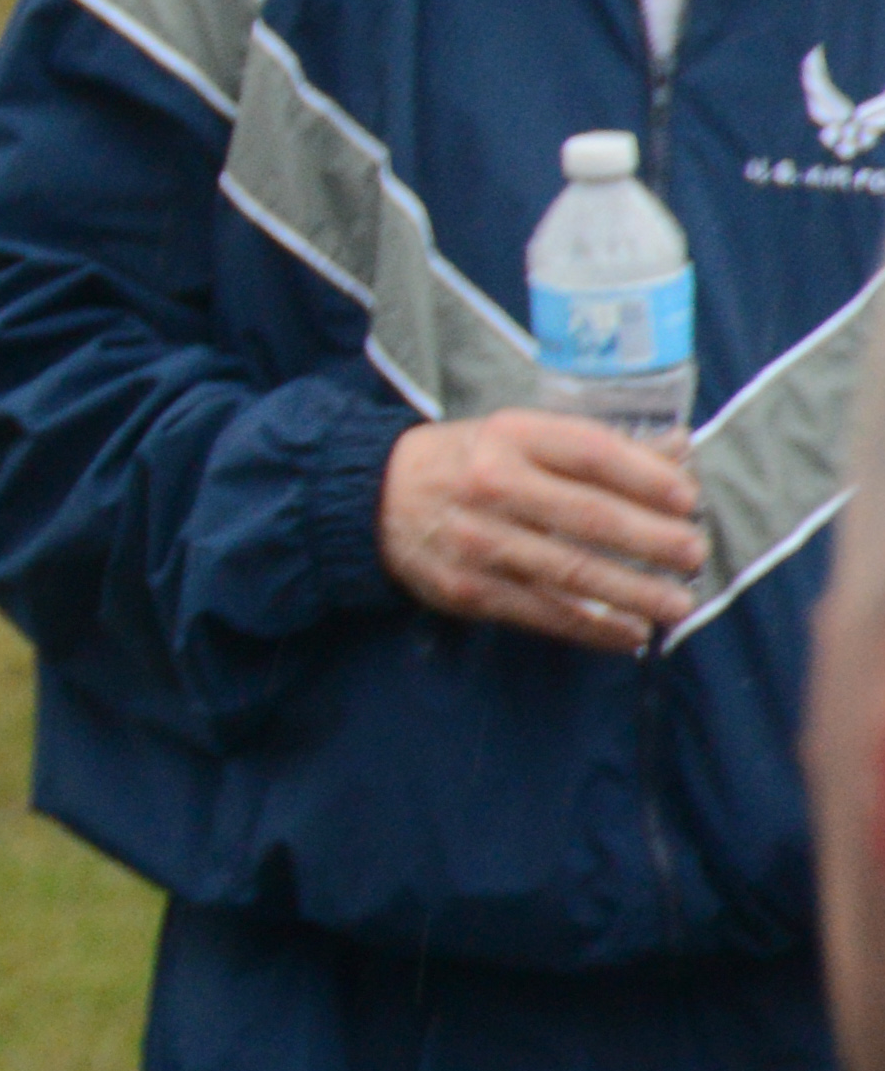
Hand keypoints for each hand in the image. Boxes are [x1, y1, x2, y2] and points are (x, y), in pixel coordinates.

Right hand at [379, 411, 703, 651]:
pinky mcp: (468, 588)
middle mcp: (492, 484)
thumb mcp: (518, 436)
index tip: (689, 499)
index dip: (648, 477)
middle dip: (654, 540)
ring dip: (635, 592)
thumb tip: (679, 452)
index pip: (592, 453)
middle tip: (695, 555)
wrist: (374, 499)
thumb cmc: (466, 462)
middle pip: (590, 517)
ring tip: (678, 604)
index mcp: (510, 437)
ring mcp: (478, 540)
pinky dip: (594, 627)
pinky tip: (631, 635)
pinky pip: (544, 613)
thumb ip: (594, 446)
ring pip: (572, 572)